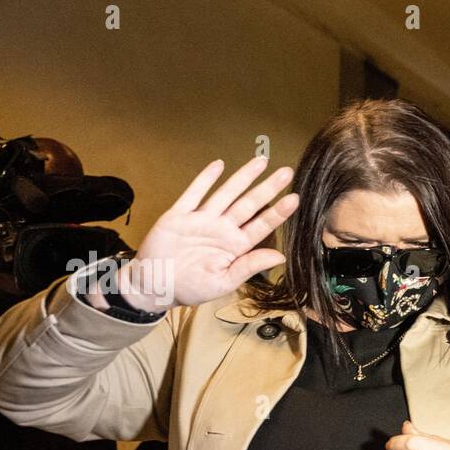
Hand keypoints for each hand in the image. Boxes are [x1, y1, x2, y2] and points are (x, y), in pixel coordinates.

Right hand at [112, 155, 297, 312]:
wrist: (154, 286)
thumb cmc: (191, 288)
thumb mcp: (224, 281)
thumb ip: (250, 266)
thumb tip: (280, 256)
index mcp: (235, 247)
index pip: (261, 226)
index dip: (277, 212)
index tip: (294, 199)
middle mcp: (222, 229)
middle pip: (249, 204)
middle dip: (267, 188)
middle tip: (287, 172)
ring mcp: (201, 220)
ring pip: (226, 194)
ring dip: (243, 177)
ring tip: (261, 161)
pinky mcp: (179, 215)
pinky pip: (194, 193)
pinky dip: (205, 179)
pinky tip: (219, 165)